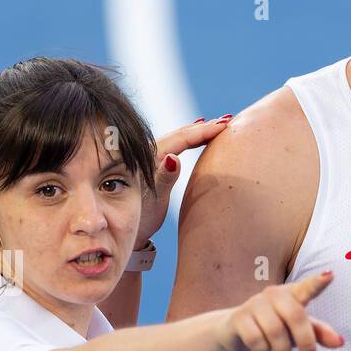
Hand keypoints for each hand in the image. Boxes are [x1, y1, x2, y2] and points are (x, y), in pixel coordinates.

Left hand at [136, 116, 232, 248]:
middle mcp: (148, 153)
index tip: (224, 125)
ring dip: (195, 132)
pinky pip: (173, 147)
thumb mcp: (154, 201)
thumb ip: (164, 178)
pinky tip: (191, 140)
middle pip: (180, 134)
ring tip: (213, 126)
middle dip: (203, 127)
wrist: (124, 231)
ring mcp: (149, 159)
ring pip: (176, 139)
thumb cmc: (140, 219)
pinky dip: (186, 141)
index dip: (204, 131)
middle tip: (226, 120)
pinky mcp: (151, 167)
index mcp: (150, 157)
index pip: (181, 138)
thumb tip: (174, 158)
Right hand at [217, 270, 344, 350]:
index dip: (317, 282)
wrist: (236, 331)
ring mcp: (255, 304)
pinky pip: (256, 340)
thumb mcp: (298, 330)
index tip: (330, 275)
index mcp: (292, 295)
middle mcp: (274, 294)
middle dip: (305, 341)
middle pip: (295, 316)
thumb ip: (319, 334)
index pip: (306, 288)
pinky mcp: (239, 318)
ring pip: (275, 331)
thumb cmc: (274, 327)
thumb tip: (340, 342)